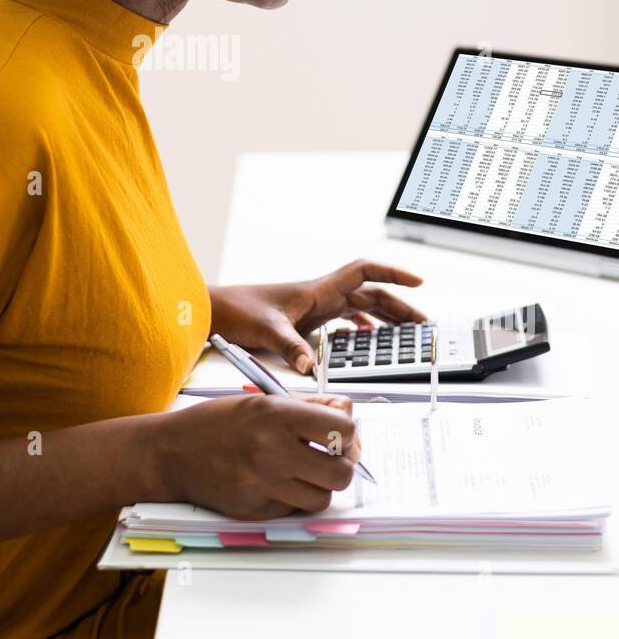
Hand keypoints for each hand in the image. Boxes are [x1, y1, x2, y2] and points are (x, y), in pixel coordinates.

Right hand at [156, 393, 360, 519]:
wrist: (171, 452)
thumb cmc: (216, 422)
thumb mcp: (261, 399)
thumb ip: (308, 406)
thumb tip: (348, 412)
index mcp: (276, 415)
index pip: (342, 428)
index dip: (348, 431)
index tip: (340, 431)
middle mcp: (271, 451)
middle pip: (341, 471)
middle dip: (342, 463)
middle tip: (330, 456)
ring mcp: (263, 485)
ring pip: (322, 498)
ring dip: (320, 485)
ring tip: (303, 471)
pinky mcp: (255, 510)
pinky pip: (294, 510)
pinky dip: (294, 497)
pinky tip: (278, 481)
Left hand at [208, 260, 426, 376]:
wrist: (215, 312)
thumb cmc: (237, 311)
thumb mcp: (266, 330)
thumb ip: (290, 347)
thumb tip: (311, 367)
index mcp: (317, 290)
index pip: (364, 272)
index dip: (393, 273)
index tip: (419, 282)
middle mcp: (320, 296)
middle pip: (371, 295)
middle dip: (399, 306)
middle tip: (423, 324)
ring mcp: (315, 309)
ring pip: (360, 308)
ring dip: (384, 319)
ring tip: (406, 334)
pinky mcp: (306, 322)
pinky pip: (343, 321)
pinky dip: (361, 330)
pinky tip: (368, 341)